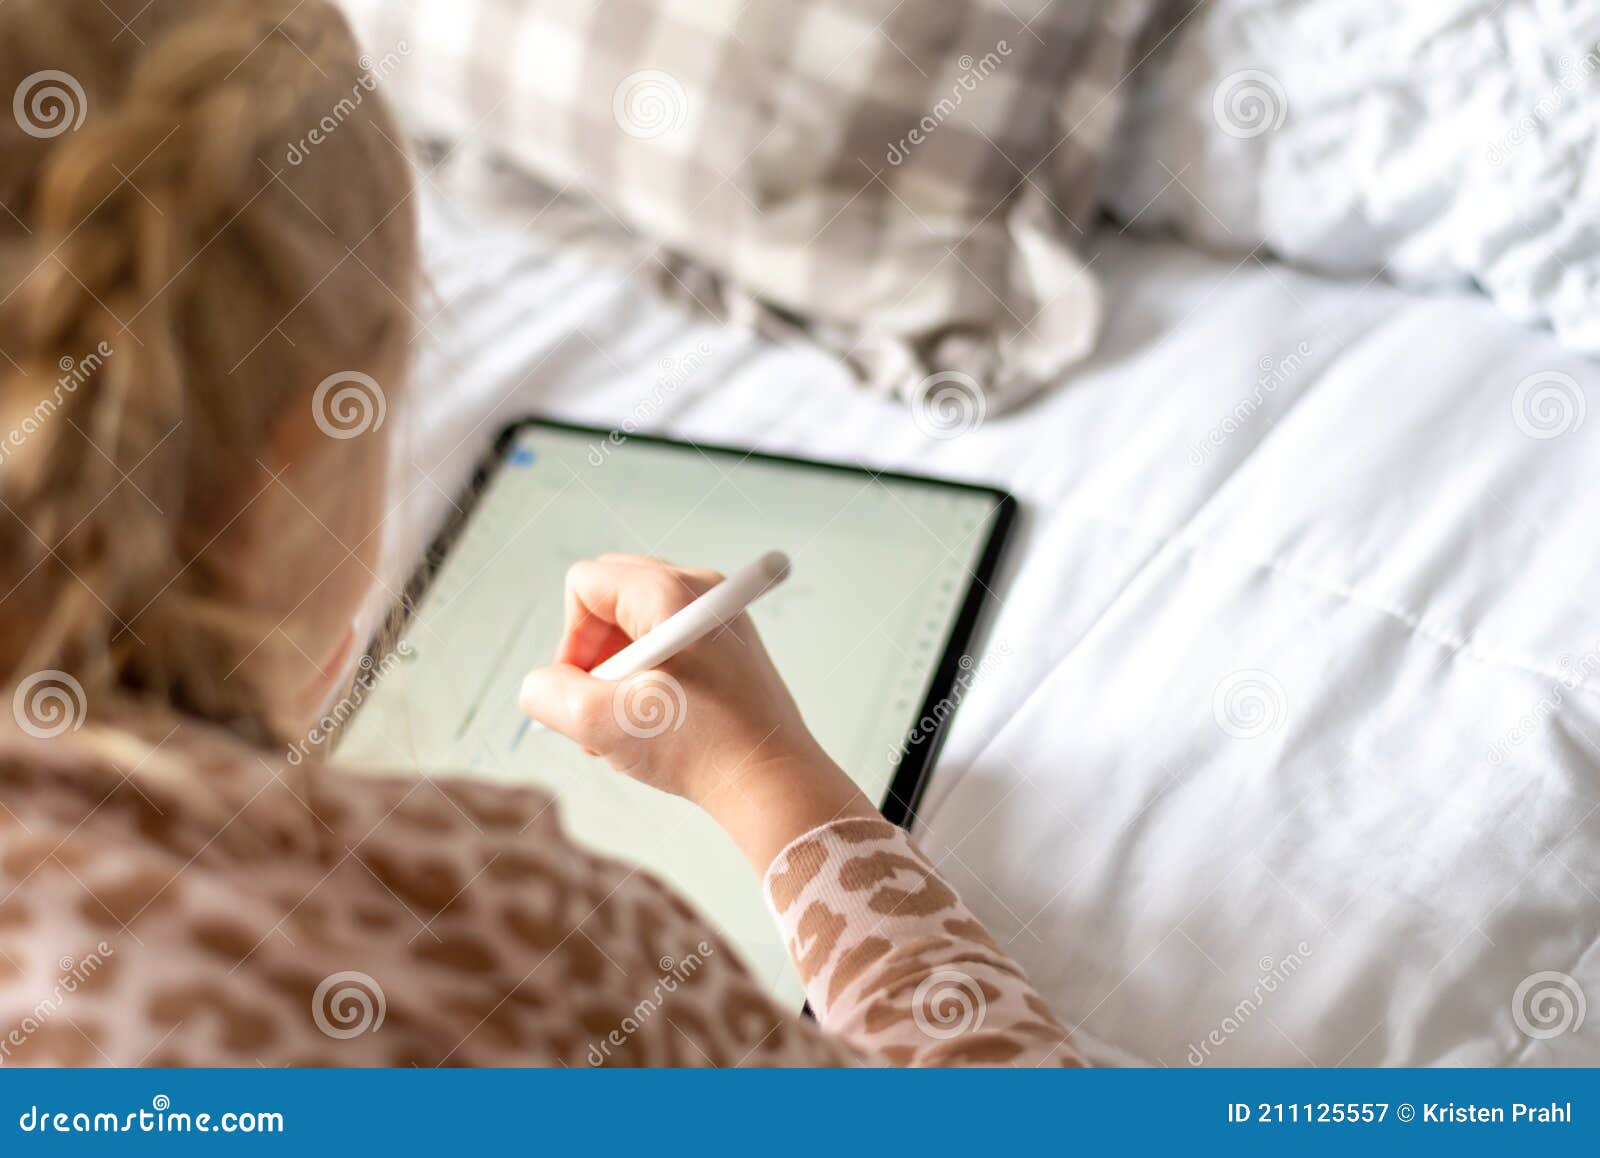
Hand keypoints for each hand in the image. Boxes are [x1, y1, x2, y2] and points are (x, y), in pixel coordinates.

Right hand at [518, 554, 876, 871]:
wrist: (772, 781)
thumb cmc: (700, 748)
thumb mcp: (605, 725)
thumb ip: (550, 695)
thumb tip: (539, 685)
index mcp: (671, 592)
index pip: (585, 584)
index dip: (572, 640)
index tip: (589, 691)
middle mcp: (700, 589)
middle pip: (610, 599)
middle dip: (593, 656)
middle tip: (604, 712)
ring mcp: (718, 615)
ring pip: (635, 625)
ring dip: (618, 675)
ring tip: (629, 729)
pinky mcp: (729, 644)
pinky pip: (666, 643)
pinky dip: (649, 679)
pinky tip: (657, 724)